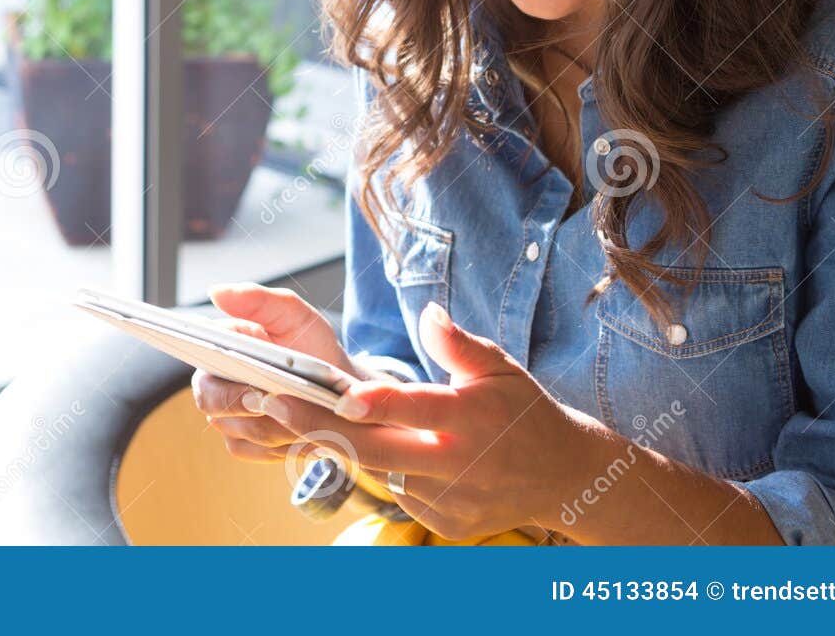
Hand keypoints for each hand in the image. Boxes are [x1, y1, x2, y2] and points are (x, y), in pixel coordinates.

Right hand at [188, 282, 353, 463]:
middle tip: (281, 403)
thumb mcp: (296, 316)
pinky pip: (252, 450)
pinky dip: (279, 445)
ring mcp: (228, 414)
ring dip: (275, 426)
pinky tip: (303, 435)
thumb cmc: (314, 348)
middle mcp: (217, 380)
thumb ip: (259, 301)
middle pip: (211, 402)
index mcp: (223, 344)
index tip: (250, 385)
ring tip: (308, 417)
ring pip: (238, 430)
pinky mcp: (244, 443)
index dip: (215, 371)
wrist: (342, 390)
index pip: (201, 356)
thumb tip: (216, 292)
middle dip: (248, 405)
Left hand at [240, 301, 605, 541]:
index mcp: (469, 418)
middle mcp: (454, 463)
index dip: (374, 402)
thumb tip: (428, 314)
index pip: (413, 409)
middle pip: (374, 449)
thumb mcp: (500, 367)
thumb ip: (459, 343)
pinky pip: (394, 491)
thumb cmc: (523, 411)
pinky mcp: (441, 521)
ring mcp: (446, 498)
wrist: (562, 478)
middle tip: (272, 404)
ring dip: (334, 446)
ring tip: (292, 416)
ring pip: (376, 471)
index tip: (335, 391)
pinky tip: (355, 444)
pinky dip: (374, 468)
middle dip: (318, 427)